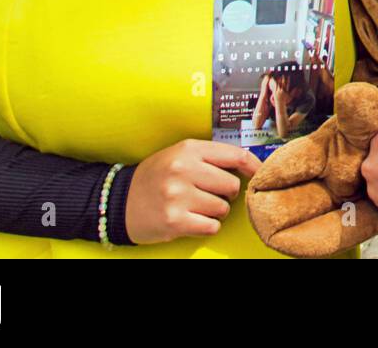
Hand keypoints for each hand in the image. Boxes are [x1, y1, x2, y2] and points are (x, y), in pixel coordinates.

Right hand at [127, 139, 260, 243]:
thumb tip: (250, 164)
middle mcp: (183, 170)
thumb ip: (210, 157)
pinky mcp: (175, 221)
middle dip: (227, 193)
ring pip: (222, 208)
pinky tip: (192, 220)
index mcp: (188, 149)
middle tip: (210, 194)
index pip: (235, 155)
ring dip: (215, 212)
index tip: (258, 174)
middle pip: (232, 185)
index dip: (252, 166)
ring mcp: (178, 196)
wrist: (119, 201)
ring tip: (196, 207)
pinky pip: (211, 226)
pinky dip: (206, 226)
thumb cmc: (156, 178)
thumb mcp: (179, 156)